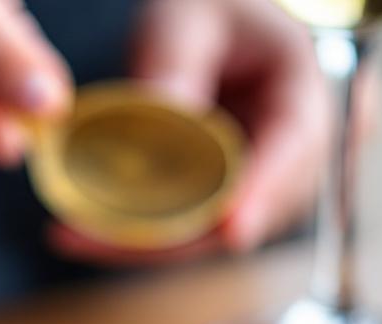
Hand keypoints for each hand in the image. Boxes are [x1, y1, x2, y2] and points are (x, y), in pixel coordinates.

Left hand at [50, 0, 332, 264]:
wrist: (213, 22)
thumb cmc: (214, 7)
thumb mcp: (189, 15)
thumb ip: (177, 61)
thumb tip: (163, 118)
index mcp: (304, 87)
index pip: (296, 148)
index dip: (263, 194)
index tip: (232, 229)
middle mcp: (291, 148)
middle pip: (252, 208)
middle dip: (177, 232)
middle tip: (98, 235)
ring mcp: (259, 179)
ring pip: (215, 230)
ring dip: (149, 240)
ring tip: (77, 234)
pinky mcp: (223, 196)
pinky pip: (189, 226)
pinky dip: (143, 232)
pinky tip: (87, 232)